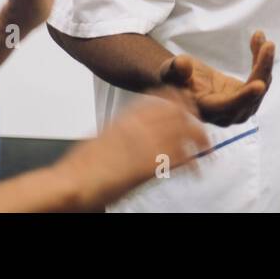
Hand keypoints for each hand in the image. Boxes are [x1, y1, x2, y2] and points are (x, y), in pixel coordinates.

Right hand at [54, 88, 207, 209]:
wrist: (72, 181)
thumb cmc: (82, 165)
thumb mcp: (105, 136)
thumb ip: (125, 130)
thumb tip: (135, 133)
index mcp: (127, 117)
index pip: (162, 97)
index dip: (180, 100)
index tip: (189, 106)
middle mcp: (139, 125)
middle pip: (179, 110)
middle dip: (195, 118)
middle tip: (202, 130)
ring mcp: (146, 143)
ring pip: (185, 131)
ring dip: (201, 140)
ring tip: (206, 150)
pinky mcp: (150, 164)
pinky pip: (181, 158)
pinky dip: (193, 164)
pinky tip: (195, 170)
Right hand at [156, 30, 274, 125]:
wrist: (183, 83)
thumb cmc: (173, 78)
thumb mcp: (169, 72)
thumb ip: (174, 70)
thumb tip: (182, 65)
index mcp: (207, 111)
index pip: (229, 107)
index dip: (244, 97)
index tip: (260, 85)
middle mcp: (226, 115)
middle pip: (251, 96)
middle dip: (262, 69)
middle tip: (268, 45)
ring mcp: (239, 107)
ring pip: (261, 86)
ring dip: (264, 60)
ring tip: (260, 37)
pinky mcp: (246, 96)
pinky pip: (261, 78)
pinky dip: (262, 59)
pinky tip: (258, 40)